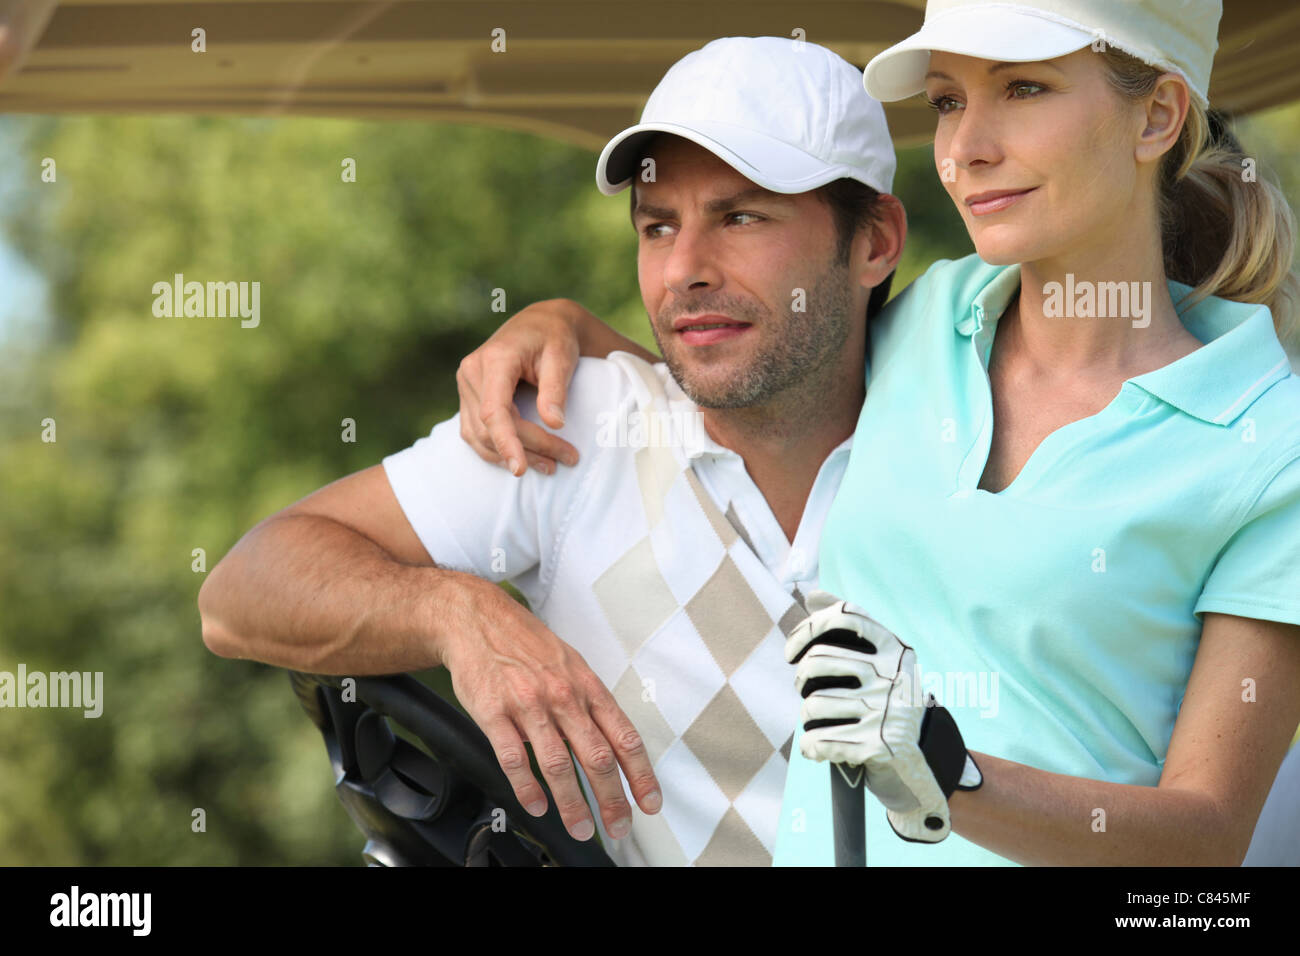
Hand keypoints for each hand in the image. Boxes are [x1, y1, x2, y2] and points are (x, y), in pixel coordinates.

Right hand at [440, 576, 661, 841]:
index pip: (624, 736)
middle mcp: (563, 697)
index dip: (640, 773)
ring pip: (557, 763)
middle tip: (618, 827)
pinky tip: (536, 806)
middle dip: (612, 798)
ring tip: (581, 828)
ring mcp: (529, 705)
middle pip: (597, 756)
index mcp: (587, 687)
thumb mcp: (571, 665)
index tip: (650, 802)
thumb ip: (590, 704)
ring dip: (572, 803)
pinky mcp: (494, 712)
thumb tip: (613, 743)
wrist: (478, 619)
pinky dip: (527, 788)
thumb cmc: (527, 645)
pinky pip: (514, 758)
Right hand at [456, 298, 585, 476]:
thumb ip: (555, 389)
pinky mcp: (469, 398)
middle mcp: (472, 372)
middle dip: (526, 449)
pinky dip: (498, 450)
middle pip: (490, 427)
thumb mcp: (562, 357)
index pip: (493, 410)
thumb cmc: (554, 337)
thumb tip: (555, 424)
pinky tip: (525, 457)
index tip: (520, 469)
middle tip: (567, 459)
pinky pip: (476, 433)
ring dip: (511, 455)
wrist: (540, 324)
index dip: (506, 441)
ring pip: (479, 436)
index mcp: (494, 359)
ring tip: (550, 466)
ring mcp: (466, 386)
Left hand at [784, 590, 982, 843]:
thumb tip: (813, 595)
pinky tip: (820, 748)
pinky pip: (817, 740)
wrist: (923, 769)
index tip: (791, 653)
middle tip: (807, 694)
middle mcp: (895, 675)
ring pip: (812, 704)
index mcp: (896, 650)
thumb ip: (850, 629)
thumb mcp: (881, 665)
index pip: (844, 617)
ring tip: (823, 724)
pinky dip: (811, 747)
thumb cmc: (888, 709)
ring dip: (808, 719)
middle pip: (817, 661)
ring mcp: (887, 711)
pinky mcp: (877, 747)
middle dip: (801, 682)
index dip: (807, 629)